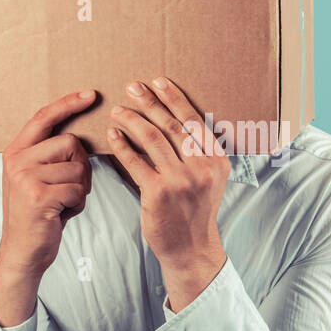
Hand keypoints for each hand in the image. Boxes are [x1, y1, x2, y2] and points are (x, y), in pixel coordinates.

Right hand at [0, 90, 95, 326]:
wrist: (22, 251)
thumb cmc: (37, 213)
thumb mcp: (34, 178)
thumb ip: (48, 156)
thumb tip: (79, 138)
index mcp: (16, 151)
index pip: (44, 117)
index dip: (68, 104)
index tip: (91, 94)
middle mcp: (17, 160)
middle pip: (71, 143)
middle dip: (80, 167)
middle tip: (68, 189)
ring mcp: (25, 177)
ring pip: (78, 168)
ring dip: (79, 189)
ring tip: (61, 203)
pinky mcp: (38, 196)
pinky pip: (77, 190)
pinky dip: (76, 204)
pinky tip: (60, 214)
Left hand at [106, 76, 229, 310]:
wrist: (191, 248)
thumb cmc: (195, 211)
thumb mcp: (209, 179)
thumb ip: (199, 152)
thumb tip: (176, 119)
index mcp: (217, 160)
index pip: (194, 120)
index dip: (174, 99)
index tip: (158, 82)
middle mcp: (202, 168)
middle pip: (172, 125)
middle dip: (150, 103)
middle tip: (132, 87)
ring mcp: (180, 181)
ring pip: (152, 140)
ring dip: (132, 120)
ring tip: (118, 110)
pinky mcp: (157, 194)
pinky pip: (136, 162)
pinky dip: (123, 146)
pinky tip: (113, 135)